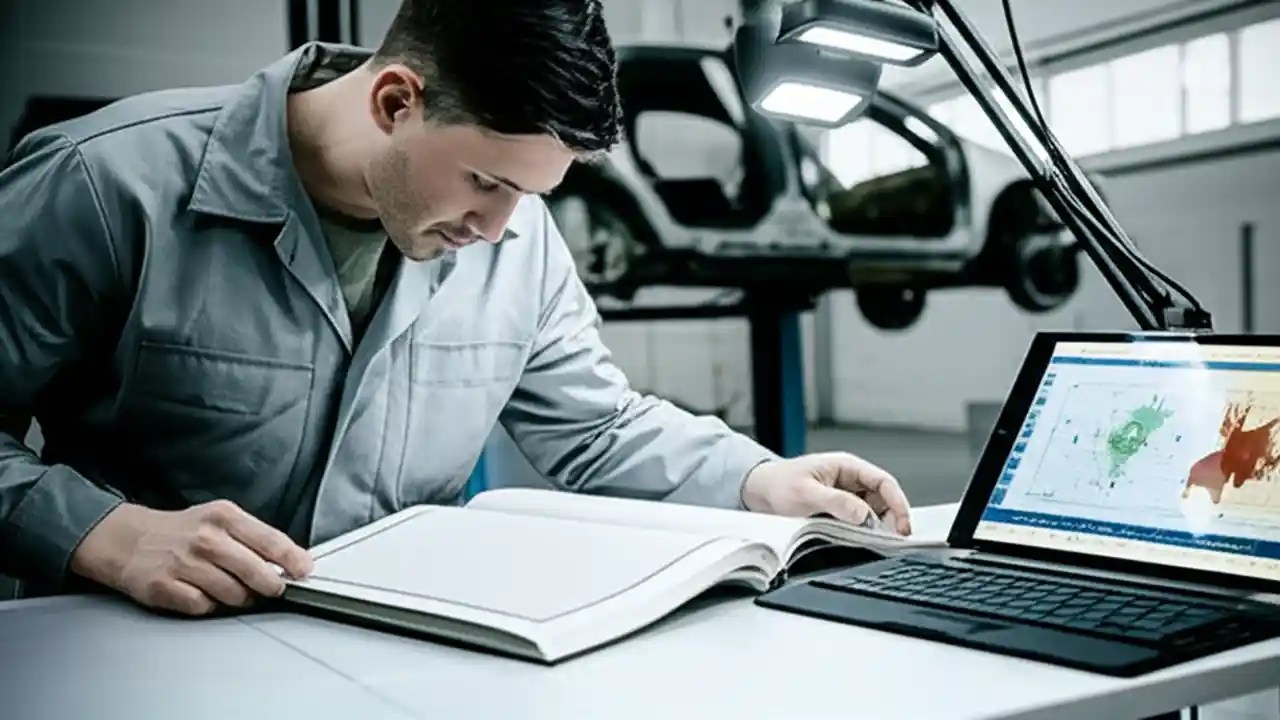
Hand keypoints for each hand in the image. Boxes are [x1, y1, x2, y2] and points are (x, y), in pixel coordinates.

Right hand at [70, 500, 313, 615]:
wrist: (129, 539)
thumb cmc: (183, 531)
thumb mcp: (221, 521)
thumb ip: (254, 538)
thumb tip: (292, 561)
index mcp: (224, 517)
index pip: (270, 541)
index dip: (293, 560)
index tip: (304, 571)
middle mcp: (206, 539)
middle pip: (256, 572)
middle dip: (271, 586)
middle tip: (273, 589)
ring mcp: (184, 564)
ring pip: (234, 594)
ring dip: (240, 598)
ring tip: (233, 590)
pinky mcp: (165, 587)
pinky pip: (203, 607)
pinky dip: (209, 605)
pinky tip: (204, 594)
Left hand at [741, 452, 911, 534]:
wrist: (757, 492)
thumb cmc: (778, 485)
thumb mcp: (807, 494)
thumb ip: (836, 503)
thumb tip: (864, 515)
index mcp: (846, 467)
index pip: (884, 482)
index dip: (898, 503)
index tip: (902, 525)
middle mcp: (849, 479)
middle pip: (883, 499)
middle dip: (890, 518)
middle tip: (891, 540)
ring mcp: (845, 494)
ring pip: (873, 511)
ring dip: (877, 526)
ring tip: (876, 542)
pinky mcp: (838, 509)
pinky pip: (858, 519)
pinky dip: (863, 530)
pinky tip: (861, 541)